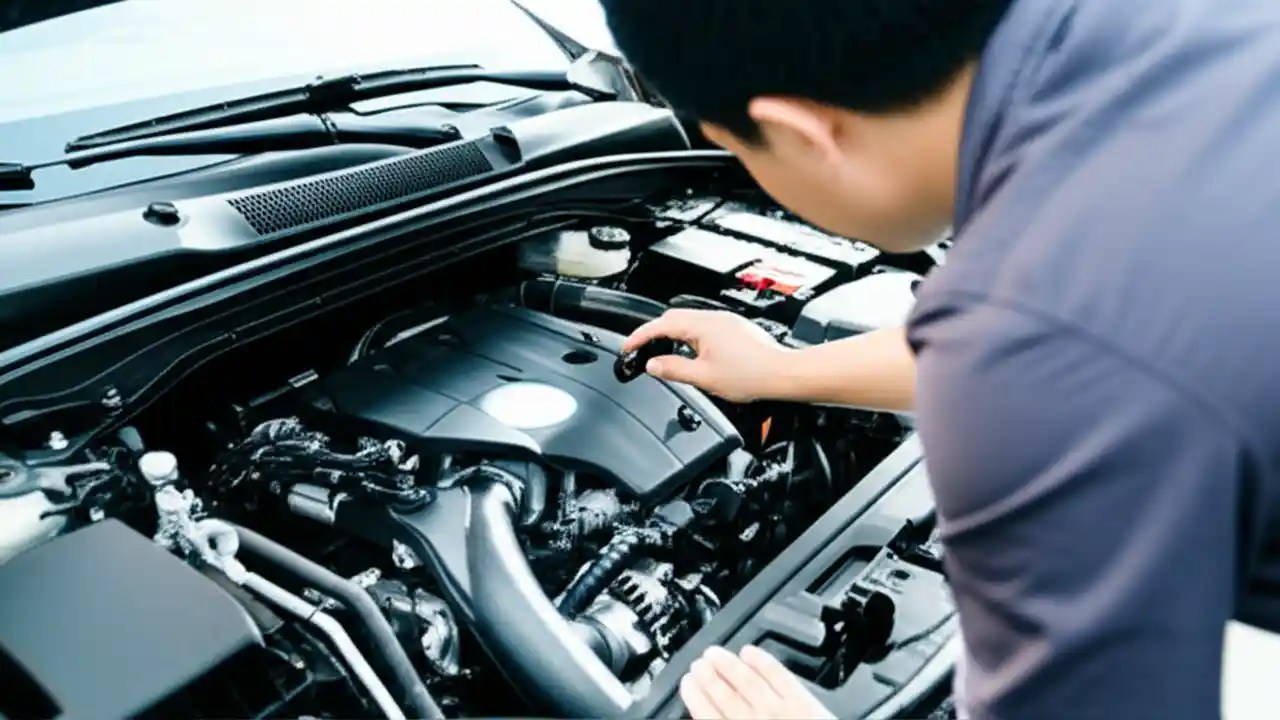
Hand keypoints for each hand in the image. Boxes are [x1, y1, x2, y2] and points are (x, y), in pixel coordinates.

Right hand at [623, 309, 788, 401]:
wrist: (781, 374)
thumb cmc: (750, 375)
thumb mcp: (703, 378)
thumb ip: (673, 369)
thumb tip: (653, 365)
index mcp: (703, 326)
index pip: (661, 324)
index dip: (640, 336)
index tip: (629, 346)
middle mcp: (714, 318)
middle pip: (674, 318)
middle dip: (655, 332)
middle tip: (642, 348)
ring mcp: (726, 321)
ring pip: (690, 321)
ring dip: (674, 334)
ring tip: (666, 352)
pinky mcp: (736, 328)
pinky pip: (705, 327)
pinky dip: (691, 337)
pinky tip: (693, 353)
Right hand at [681, 645, 834, 719]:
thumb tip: (708, 717)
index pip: (709, 716)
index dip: (695, 697)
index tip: (687, 684)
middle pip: (724, 695)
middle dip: (707, 677)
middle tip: (698, 664)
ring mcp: (779, 711)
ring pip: (746, 681)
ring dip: (727, 665)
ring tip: (715, 654)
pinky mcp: (802, 701)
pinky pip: (777, 675)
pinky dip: (761, 662)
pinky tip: (749, 653)